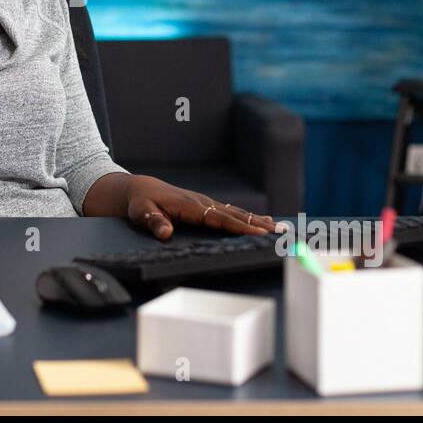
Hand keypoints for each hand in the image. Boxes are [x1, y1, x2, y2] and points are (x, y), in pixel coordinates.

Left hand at [123, 175, 278, 240]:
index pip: (220, 219)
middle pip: (235, 215)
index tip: (259, 233)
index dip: (240, 227)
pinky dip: (249, 217)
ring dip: (259, 221)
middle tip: (281, 233)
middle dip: (259, 224)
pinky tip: (265, 221)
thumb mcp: (141, 213)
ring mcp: (207, 203)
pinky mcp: (207, 206)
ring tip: (281, 228)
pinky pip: (232, 212)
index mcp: (190, 207)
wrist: (141, 189)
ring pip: (237, 213)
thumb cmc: (141, 204)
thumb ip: (153, 222)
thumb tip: (165, 233)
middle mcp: (203, 203)